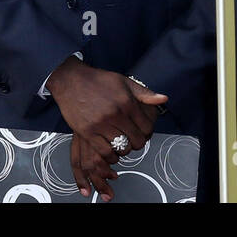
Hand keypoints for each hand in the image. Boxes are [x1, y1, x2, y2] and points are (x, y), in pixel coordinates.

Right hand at [45, 57, 167, 198]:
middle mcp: (116, 114)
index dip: (148, 133)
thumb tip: (164, 99)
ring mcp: (101, 124)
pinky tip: (111, 151)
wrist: (72, 80)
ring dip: (124, 150)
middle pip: (136, 140)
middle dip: (138, 143)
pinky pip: (104, 151)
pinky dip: (110, 155)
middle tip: (134, 141)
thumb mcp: (125, 82)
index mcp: (127, 102)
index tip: (144, 133)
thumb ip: (145, 93)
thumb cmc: (98, 81)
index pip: (147, 127)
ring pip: (121, 148)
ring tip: (123, 145)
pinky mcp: (87, 132)